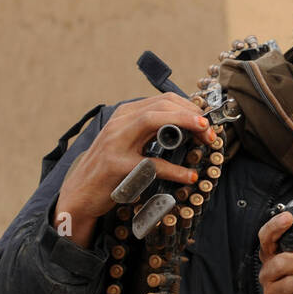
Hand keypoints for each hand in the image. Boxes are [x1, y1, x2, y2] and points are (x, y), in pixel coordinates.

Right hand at [54, 95, 216, 246]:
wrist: (81, 193)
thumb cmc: (111, 171)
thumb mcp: (130, 144)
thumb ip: (152, 133)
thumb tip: (188, 128)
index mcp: (125, 115)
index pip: (163, 100)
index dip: (190, 108)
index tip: (207, 123)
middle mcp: (119, 123)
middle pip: (161, 105)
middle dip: (192, 115)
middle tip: (211, 133)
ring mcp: (115, 142)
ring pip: (153, 120)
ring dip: (185, 125)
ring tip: (206, 138)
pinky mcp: (116, 166)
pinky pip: (151, 164)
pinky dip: (174, 170)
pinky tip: (189, 175)